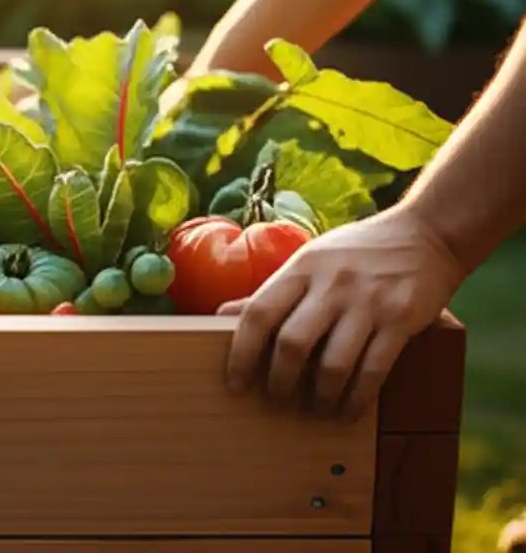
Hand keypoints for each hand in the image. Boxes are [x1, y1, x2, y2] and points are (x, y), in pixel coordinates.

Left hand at [218, 205, 465, 418]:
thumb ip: (271, 290)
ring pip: (333, 364)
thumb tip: (220, 314)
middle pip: (293, 343)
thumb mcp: (309, 260)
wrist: (426, 234)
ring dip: (320, 397)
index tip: (235, 383)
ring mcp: (368, 302)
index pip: (259, 314)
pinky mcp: (401, 319)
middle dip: (280, 382)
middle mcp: (331, 284)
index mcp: (301, 268)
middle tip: (276, 401)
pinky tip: (348, 411)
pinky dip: (357, 398)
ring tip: (315, 410)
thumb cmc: (356, 253)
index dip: (241, 353)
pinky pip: (374, 369)